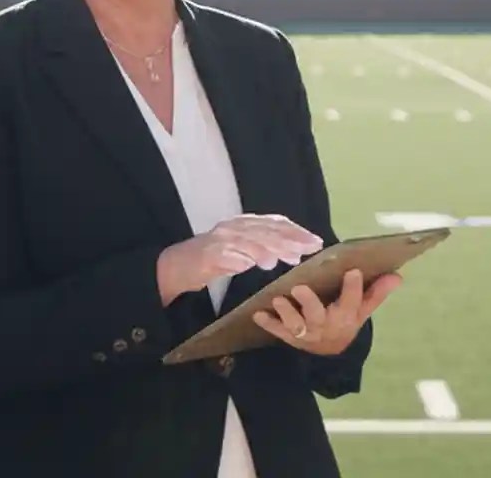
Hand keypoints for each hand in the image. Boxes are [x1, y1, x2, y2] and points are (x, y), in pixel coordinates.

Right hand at [157, 214, 322, 305]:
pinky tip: (251, 265)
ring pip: (248, 241)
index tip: (314, 242)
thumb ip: (264, 250)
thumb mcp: (243, 252)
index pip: (274, 223)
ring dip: (267, 249)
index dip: (295, 231)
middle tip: (310, 249)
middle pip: (265, 230)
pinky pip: (225, 255)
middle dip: (290, 239)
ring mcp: (218, 240)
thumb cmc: (212, 260)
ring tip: (285, 258)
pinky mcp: (206, 254)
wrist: (176, 266)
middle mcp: (233, 227)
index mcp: (243, 224)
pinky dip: (239, 259)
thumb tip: (292, 254)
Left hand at [252, 269, 401, 355]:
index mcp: (346, 316)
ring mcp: (307, 332)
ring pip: (296, 325)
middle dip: (309, 303)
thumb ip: (377, 292)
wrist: (331, 350)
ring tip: (279, 299)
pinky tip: (258, 314)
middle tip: (300, 288)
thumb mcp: (363, 309)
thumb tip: (398, 275)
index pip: (352, 301)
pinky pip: (278, 331)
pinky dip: (268, 323)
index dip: (352, 287)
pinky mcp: (290, 335)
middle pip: (318, 315)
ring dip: (287, 313)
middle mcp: (326, 325)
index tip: (353, 270)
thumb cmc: (347, 319)